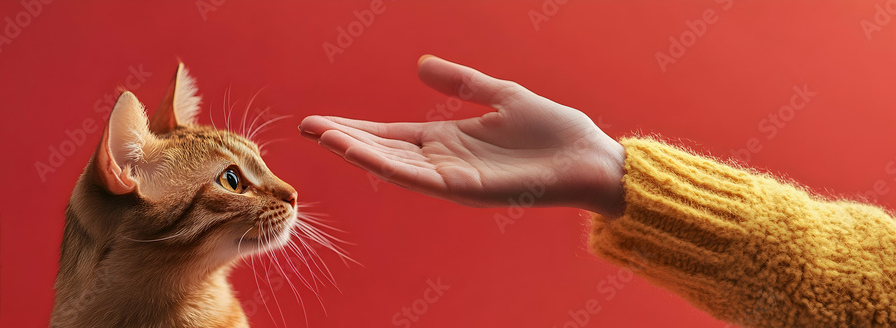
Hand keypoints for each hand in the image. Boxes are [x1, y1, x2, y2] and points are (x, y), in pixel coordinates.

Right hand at [299, 55, 625, 216]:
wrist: (590, 157)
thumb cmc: (553, 131)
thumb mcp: (502, 95)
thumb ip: (461, 83)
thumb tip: (420, 65)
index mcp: (449, 140)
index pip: (391, 133)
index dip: (356, 127)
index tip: (319, 122)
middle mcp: (445, 161)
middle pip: (384, 149)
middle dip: (345, 139)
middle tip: (305, 128)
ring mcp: (454, 177)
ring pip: (395, 165)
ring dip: (358, 152)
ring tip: (323, 136)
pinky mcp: (468, 188)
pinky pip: (420, 178)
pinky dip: (389, 166)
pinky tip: (362, 153)